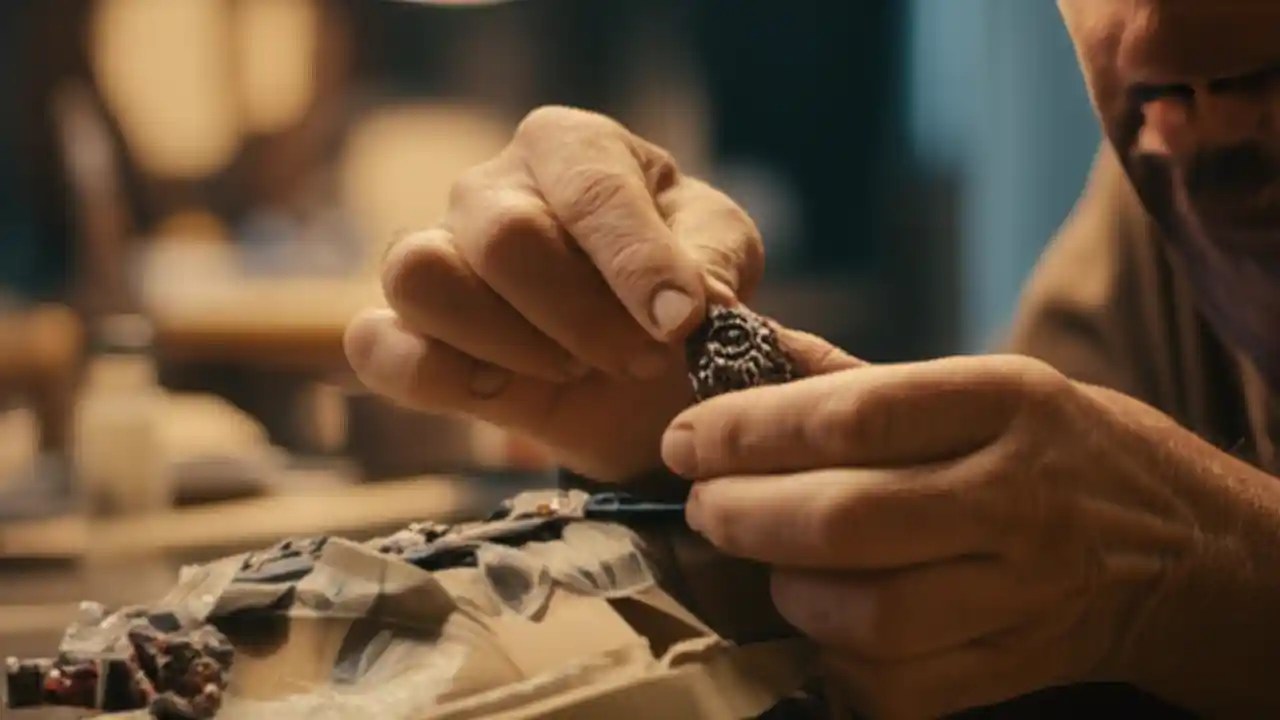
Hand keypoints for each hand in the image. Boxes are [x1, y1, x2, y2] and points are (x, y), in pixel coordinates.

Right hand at [344, 106, 795, 479]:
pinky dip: (433, 376)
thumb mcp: (720, 260)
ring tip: (572, 369)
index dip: (637, 261)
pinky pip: (376, 345)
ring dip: (511, 344)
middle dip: (584, 317)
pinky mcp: (401, 326)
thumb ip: (712, 266)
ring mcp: (434, 252)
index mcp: (571, 146)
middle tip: (643, 360)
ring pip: (423, 277)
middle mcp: (491, 187)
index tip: (681, 322)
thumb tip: (693, 304)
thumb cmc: (676, 291)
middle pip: (508, 237)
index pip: (591, 187)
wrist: (640, 371)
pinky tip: (501, 392)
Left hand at [662, 353, 1279, 717]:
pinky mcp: (1016, 662)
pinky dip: (838, 661)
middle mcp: (1019, 494)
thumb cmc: (1055, 449)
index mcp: (1005, 402)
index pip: (853, 415)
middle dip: (746, 514)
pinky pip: (902, 684)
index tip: (687, 440)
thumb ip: (858, 380)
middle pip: (849, 519)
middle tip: (704, 506)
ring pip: (873, 615)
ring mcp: (1024, 590)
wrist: (1178, 546)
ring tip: (768, 566)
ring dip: (790, 593)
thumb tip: (738, 350)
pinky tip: (819, 624)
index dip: (749, 431)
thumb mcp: (982, 385)